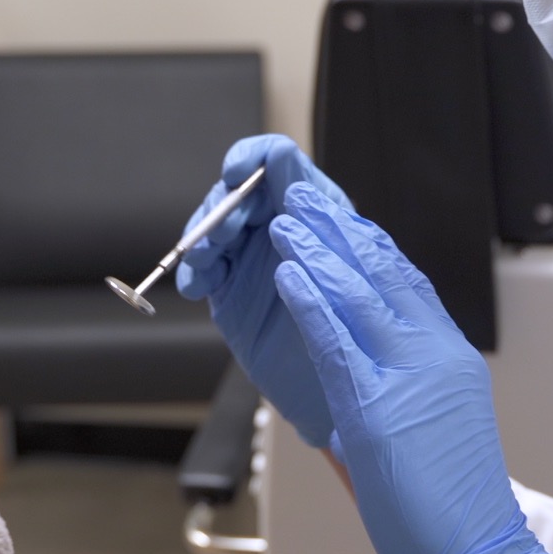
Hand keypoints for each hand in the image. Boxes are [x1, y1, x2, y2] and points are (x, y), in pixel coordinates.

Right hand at [176, 134, 351, 447]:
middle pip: (235, 193)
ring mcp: (252, 261)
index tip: (236, 171)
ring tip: (204, 261)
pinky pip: (202, 271)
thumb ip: (315, 210)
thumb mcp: (347, 263)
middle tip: (220, 233)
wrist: (346, 396)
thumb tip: (283, 160)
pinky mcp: (230, 293)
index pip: (277, 163)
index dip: (252, 157)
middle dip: (220, 205)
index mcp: (315, 210)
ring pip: (213, 228)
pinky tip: (196, 287)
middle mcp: (280, 229)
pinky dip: (193, 272)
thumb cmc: (359, 332)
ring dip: (201, 236)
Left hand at [269, 184, 552, 553]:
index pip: (406, 281)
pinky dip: (311, 302)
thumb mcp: (428, 428)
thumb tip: (349, 371)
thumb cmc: (451, 507)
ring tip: (287, 222)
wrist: (477, 553)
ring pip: (356, 296)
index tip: (341, 217)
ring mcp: (408, 379)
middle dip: (338, 231)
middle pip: (381, 273)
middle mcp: (434, 356)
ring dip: (316, 253)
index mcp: (448, 357)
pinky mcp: (378, 409)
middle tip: (306, 198)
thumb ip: (393, 390)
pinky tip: (290, 275)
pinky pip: (338, 340)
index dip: (367, 244)